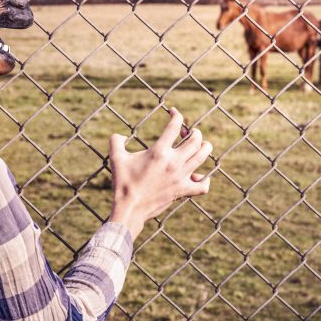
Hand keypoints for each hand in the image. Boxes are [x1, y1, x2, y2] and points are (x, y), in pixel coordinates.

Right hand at [108, 108, 212, 238]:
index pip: (175, 126)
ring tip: (199, 145)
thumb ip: (115, 141)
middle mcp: (173, 162)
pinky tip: (198, 176)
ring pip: (203, 157)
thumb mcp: (116, 158)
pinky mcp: (183, 191)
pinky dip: (204, 180)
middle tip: (187, 132)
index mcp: (159, 152)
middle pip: (195, 140)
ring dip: (204, 147)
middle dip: (193, 131)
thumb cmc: (123, 182)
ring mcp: (180, 177)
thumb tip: (119, 135)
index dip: (176, 115)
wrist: (130, 208)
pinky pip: (202, 186)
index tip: (173, 112)